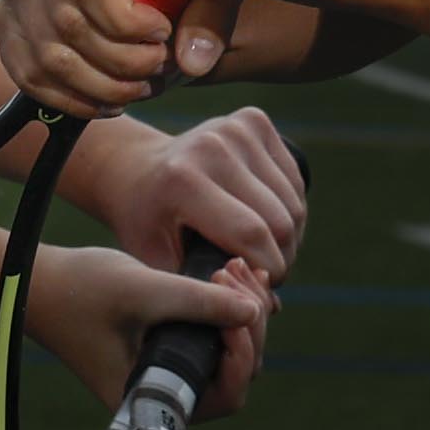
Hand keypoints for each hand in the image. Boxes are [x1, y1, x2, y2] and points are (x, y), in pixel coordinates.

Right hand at [0, 0, 180, 113]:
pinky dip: (71, 99)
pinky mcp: (6, 18)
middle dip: (120, 61)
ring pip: (48, 54)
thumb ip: (211, 11)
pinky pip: (28, 73)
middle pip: (68, 21)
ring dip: (100, 86)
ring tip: (140, 87)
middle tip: (158, 67)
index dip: (127, 23)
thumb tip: (192, 61)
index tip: (163, 34)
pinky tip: (109, 101)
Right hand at [23, 237, 270, 415]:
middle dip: (246, 322)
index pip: (226, 394)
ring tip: (233, 267)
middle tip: (237, 272)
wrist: (39, 282)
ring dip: (239, 309)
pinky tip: (226, 274)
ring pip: (227, 351)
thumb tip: (255, 311)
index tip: (239, 309)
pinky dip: (224, 306)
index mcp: (153, 397)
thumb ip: (196, 302)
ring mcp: (169, 370)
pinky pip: (212, 336)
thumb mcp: (141, 291)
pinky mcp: (168, 349)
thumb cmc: (79, 291)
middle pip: (234, 371)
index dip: (242, 353)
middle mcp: (165, 392)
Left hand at [66, 102, 304, 275]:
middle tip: (263, 274)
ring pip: (294, 202)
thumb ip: (208, 291)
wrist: (135, 170)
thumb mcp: (161, 264)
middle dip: (280, 257)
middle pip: (280, 219)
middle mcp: (211, 145)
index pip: (252, 234)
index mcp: (182, 180)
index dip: (267, 269)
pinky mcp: (253, 120)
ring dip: (288, 236)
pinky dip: (288, 208)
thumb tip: (268, 309)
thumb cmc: (147, 225)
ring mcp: (234, 127)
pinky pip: (294, 180)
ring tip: (261, 250)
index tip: (260, 287)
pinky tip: (263, 219)